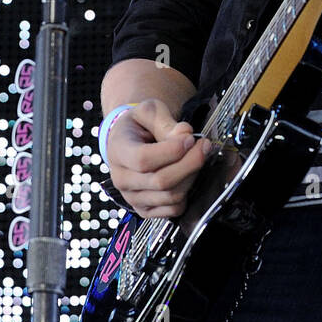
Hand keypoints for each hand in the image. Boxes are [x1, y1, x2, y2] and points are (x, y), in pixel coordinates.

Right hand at [105, 98, 213, 218]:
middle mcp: (121, 178)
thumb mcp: (148, 111)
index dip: (172, 151)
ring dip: (192, 176)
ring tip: (197, 156)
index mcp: (118, 151)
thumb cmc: (140, 125)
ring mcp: (132, 198)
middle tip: (203, 146)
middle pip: (161, 181)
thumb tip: (184, 134)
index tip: (190, 138)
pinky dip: (187, 193)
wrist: (131, 141)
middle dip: (190, 163)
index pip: (143, 159)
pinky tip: (188, 174)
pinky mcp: (145, 210)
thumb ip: (164, 120)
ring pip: (171, 196)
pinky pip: (174, 209)